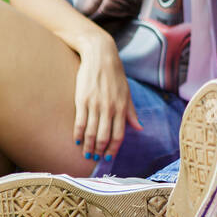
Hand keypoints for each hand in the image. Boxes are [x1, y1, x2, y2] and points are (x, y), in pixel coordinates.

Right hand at [73, 33, 141, 163]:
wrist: (100, 56)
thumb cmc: (115, 75)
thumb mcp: (127, 93)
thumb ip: (131, 112)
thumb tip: (139, 128)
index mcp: (122, 107)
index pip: (118, 135)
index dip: (113, 149)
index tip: (108, 158)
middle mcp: (109, 108)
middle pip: (104, 137)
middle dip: (100, 152)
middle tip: (95, 159)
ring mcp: (95, 105)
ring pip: (91, 132)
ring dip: (88, 146)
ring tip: (86, 154)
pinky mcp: (82, 100)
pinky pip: (80, 122)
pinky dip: (78, 134)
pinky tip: (77, 141)